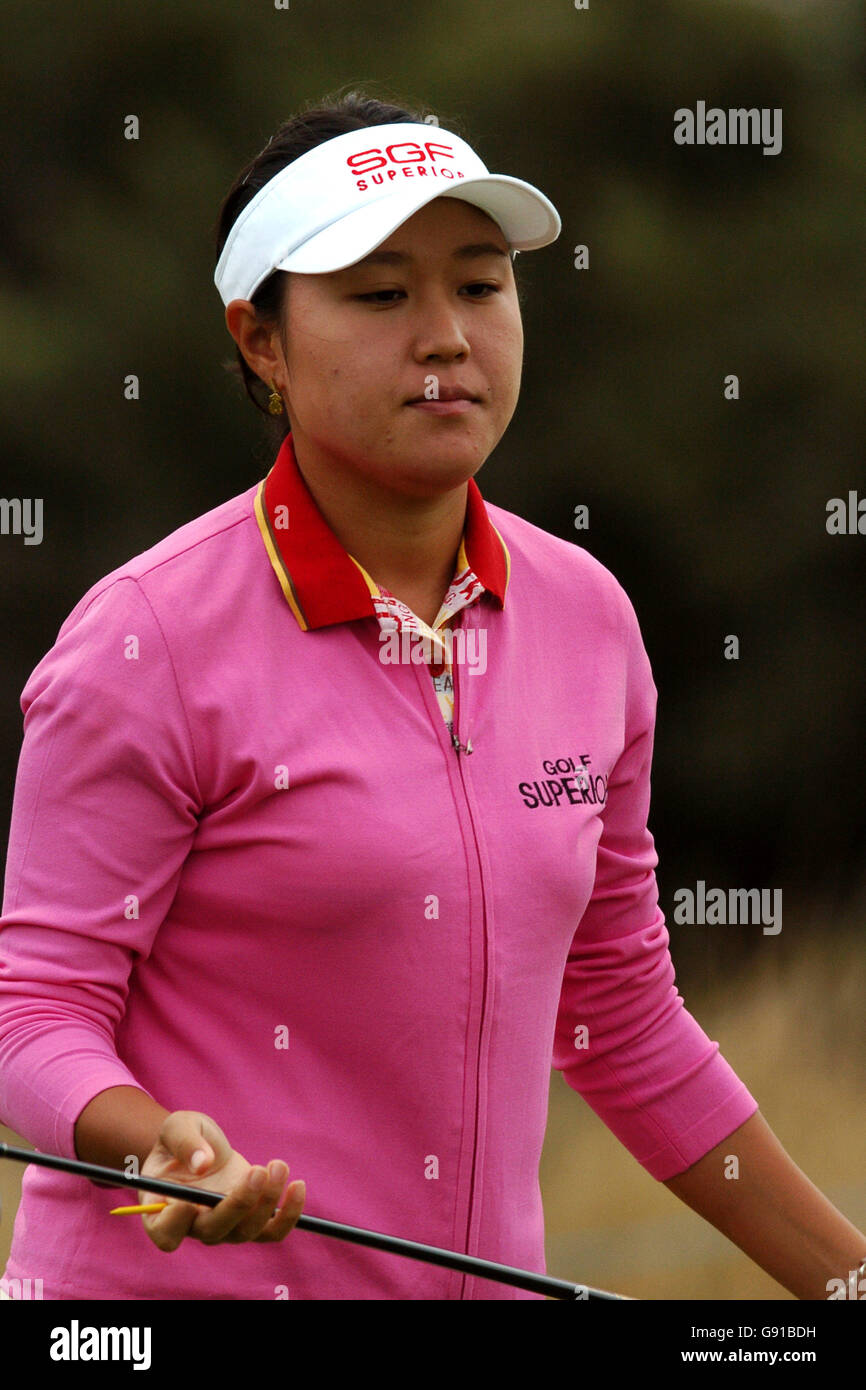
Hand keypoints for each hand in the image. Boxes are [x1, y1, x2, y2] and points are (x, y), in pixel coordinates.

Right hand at [137, 1110, 304, 1251]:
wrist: (201, 1146)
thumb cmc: (180, 1138)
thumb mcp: (176, 1127)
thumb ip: (184, 1141)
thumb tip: (202, 1163)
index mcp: (161, 1210)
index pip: (165, 1233)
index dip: (175, 1223)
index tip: (188, 1200)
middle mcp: (192, 1226)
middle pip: (214, 1232)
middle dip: (239, 1204)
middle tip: (257, 1171)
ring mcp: (224, 1227)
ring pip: (247, 1230)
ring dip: (267, 1201)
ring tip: (278, 1165)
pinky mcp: (250, 1220)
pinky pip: (271, 1231)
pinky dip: (288, 1215)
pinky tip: (298, 1186)